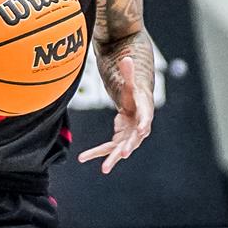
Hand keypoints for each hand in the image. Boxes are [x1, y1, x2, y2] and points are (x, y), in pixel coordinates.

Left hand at [76, 54, 153, 174]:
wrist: (136, 106)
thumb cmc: (135, 93)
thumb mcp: (131, 83)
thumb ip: (128, 72)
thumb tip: (126, 58)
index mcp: (144, 115)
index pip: (145, 120)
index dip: (143, 125)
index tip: (142, 131)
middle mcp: (138, 130)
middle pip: (133, 140)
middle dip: (128, 147)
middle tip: (123, 155)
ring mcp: (128, 138)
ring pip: (119, 149)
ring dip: (111, 158)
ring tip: (104, 169)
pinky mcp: (119, 142)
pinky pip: (107, 149)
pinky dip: (95, 153)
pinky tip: (82, 158)